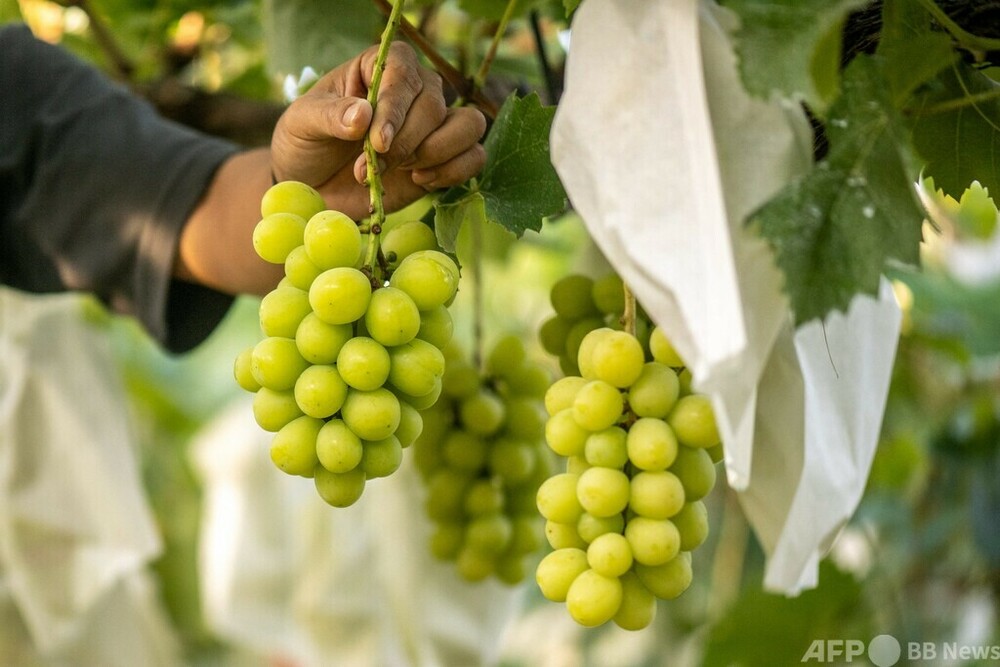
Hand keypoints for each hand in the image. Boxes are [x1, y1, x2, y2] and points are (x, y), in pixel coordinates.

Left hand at [270, 41, 485, 219]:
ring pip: (468, 125)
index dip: (395, 106)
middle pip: (434, 105)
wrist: (313, 186)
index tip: (377, 141)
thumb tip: (362, 115)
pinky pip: (474, 157)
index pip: (403, 71)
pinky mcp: (444, 158)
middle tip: (370, 169)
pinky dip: (452, 171)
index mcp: (379, 67)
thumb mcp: (302, 124)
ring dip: (436, 153)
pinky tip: (419, 181)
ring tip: (401, 171)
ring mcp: (433, 125)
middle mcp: (414, 90)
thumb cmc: (306, 144)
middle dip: (405, 143)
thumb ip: (330, 116)